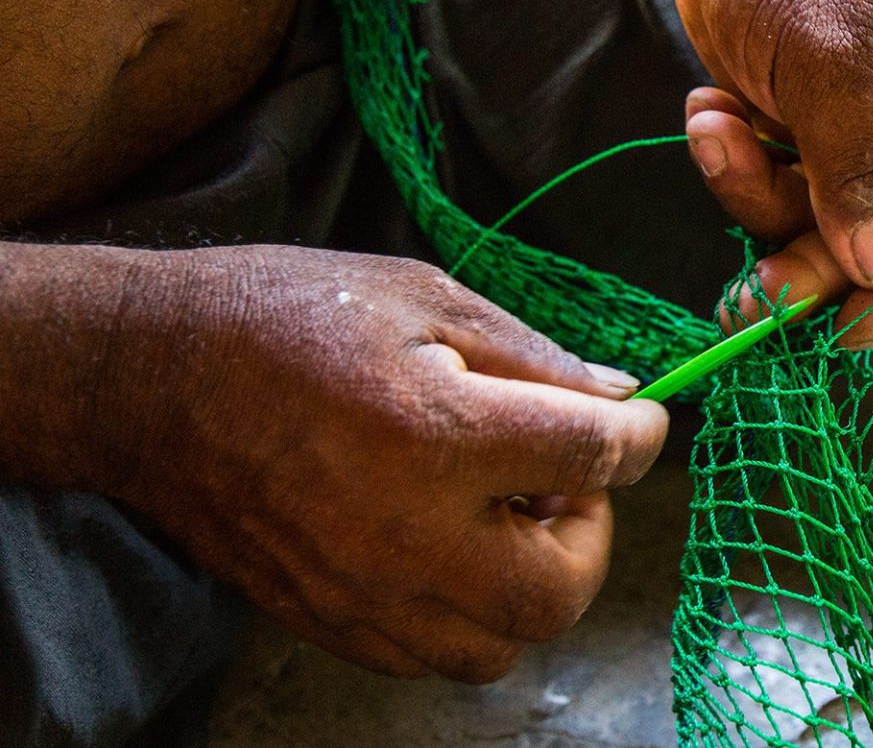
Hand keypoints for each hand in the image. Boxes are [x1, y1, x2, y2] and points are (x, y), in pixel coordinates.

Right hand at [92, 246, 667, 681]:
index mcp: (438, 435)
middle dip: (589, 535)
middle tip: (564, 479)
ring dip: (527, 587)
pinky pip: (426, 657)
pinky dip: (463, 614)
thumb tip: (621, 397)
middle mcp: (404, 534)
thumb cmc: (287, 317)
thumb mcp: (426, 299)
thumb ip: (536, 358)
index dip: (640, 437)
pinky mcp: (322, 618)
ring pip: (497, 648)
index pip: (596, 459)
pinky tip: (447, 544)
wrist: (146, 375)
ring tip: (502, 516)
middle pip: (558, 592)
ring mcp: (358, 591)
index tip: (638, 423)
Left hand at [673, 0, 872, 346]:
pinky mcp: (793, 134)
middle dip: (805, 266)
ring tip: (713, 124)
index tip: (843, 332)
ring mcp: (847, 141)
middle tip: (742, 293)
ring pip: (808, 228)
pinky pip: (764, 190)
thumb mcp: (830, 60)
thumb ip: (857, 168)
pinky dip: (729, 160)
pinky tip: (709, 104)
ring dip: (748, 195)